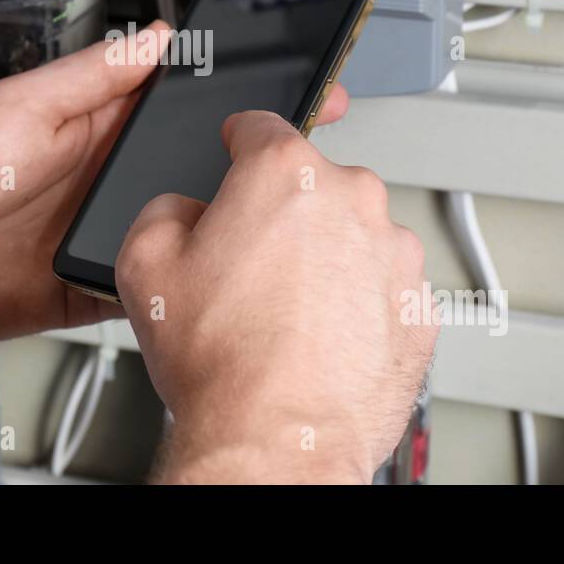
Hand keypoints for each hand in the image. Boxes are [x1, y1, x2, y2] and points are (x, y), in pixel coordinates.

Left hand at [0, 21, 347, 362]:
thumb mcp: (25, 104)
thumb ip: (93, 74)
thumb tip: (156, 37)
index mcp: (100, 124)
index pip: (183, 101)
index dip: (234, 91)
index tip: (286, 79)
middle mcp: (114, 176)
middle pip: (197, 162)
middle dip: (250, 157)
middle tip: (301, 148)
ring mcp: (115, 229)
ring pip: (189, 223)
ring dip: (224, 220)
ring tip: (271, 212)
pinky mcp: (106, 281)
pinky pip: (160, 279)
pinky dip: (188, 278)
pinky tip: (219, 270)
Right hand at [115, 110, 436, 483]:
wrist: (277, 438)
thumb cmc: (223, 360)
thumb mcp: (143, 263)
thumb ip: (163, 209)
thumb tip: (184, 210)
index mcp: (285, 173)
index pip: (260, 125)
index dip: (237, 140)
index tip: (237, 150)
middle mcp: (351, 199)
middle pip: (309, 183)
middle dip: (280, 214)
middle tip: (247, 268)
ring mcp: (394, 252)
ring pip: (351, 234)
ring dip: (323, 257)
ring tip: (285, 313)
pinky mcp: (420, 303)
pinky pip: (382, 283)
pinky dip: (357, 300)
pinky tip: (319, 335)